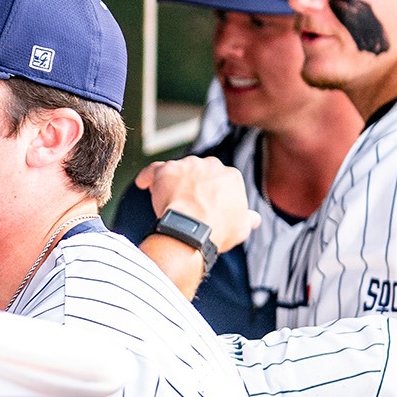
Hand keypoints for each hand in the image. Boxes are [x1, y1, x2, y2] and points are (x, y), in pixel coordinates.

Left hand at [135, 156, 260, 252]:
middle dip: (191, 183)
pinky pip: (153, 169)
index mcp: (231, 177)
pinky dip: (147, 176)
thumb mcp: (241, 227)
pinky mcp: (166, 171)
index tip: (202, 203)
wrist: (193, 230)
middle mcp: (210, 165)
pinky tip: (142, 184)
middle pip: (198, 171)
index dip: (208, 192)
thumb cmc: (218, 231)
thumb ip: (247, 218)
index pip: (218, 180)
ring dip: (170, 181)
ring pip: (176, 169)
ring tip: (163, 196)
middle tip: (183, 200)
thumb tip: (254, 218)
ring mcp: (187, 166)